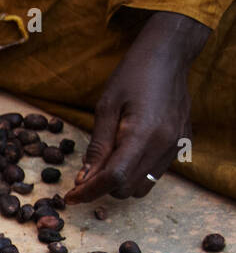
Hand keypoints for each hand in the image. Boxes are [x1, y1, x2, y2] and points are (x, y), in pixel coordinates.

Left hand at [66, 12, 208, 202]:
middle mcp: (164, 145)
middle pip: (126, 188)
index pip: (113, 178)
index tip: (71, 196)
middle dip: (103, 187)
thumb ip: (97, 147)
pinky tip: (126, 155)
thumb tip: (84, 179)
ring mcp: (176, 146)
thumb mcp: (106, 107)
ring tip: (108, 162)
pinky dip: (137, 173)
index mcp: (143, 134)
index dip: (88, 192)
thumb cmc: (133, 75)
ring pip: (142, 187)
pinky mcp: (182, 144)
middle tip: (86, 175)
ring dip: (121, 183)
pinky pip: (155, 174)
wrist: (169, 55)